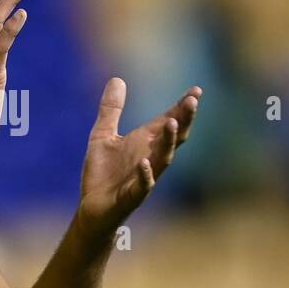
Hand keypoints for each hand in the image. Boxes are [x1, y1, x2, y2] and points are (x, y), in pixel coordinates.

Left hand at [78, 78, 202, 235]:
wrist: (92, 208)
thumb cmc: (102, 174)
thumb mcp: (102, 135)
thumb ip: (111, 109)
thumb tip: (117, 79)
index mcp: (145, 142)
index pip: (169, 121)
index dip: (181, 107)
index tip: (196, 90)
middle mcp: (150, 157)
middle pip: (173, 137)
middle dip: (183, 119)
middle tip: (193, 101)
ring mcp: (144, 177)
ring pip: (163, 159)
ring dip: (168, 142)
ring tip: (171, 123)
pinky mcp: (132, 196)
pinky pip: (143, 185)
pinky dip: (146, 174)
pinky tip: (144, 163)